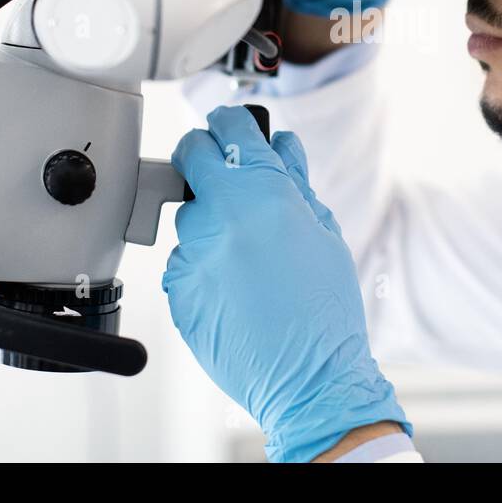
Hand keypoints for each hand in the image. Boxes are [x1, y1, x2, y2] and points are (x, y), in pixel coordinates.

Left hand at [162, 105, 411, 462]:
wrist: (308, 379)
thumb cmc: (325, 309)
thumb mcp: (325, 232)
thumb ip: (296, 181)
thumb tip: (280, 145)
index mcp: (263, 192)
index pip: (229, 128)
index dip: (231, 123)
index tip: (232, 127)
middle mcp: (220, 215)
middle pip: (193, 157)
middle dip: (208, 158)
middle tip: (230, 177)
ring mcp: (192, 253)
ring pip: (191, 216)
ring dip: (212, 222)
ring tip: (249, 260)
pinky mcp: (176, 287)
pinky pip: (184, 259)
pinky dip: (204, 264)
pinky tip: (235, 289)